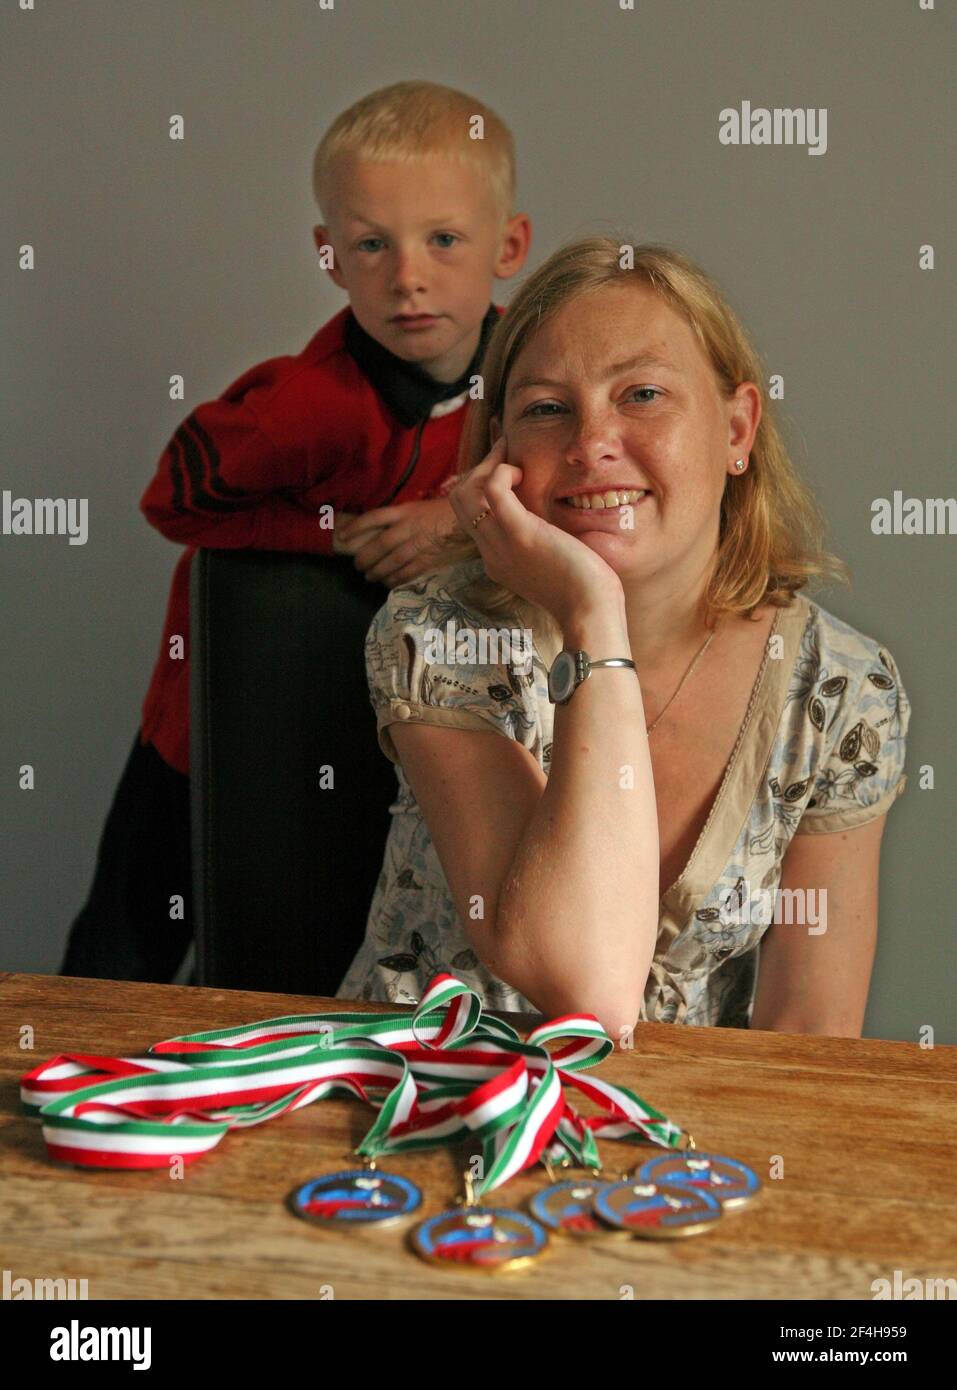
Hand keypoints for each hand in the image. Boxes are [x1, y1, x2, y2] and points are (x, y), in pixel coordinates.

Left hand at [332, 497, 457, 587]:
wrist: (474, 520)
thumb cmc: (447, 512)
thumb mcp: (421, 507)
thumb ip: (404, 518)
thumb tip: (382, 529)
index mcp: (406, 511)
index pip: (375, 517)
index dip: (357, 527)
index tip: (343, 535)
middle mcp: (410, 527)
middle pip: (381, 543)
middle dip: (366, 556)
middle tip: (357, 565)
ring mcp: (420, 544)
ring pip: (392, 560)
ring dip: (378, 571)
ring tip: (369, 577)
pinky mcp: (431, 559)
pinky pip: (409, 572)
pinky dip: (396, 580)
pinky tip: (388, 584)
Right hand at [447, 435, 624, 630]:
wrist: (590, 612)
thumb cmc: (584, 592)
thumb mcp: (554, 567)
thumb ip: (545, 547)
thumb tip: (556, 527)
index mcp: (497, 562)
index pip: (472, 517)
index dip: (483, 487)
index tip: (507, 468)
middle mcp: (490, 553)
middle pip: (460, 501)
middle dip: (479, 470)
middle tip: (506, 454)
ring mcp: (501, 544)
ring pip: (466, 493)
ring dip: (488, 466)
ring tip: (512, 459)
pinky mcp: (519, 533)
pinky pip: (492, 490)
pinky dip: (501, 472)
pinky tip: (521, 473)